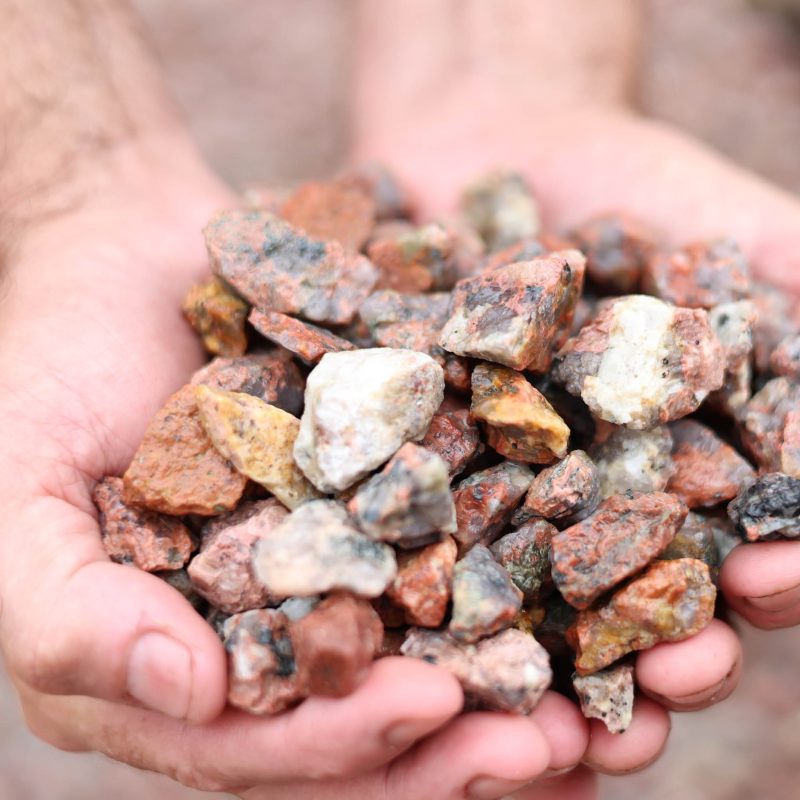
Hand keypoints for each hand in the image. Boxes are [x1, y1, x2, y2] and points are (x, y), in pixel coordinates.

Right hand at [0, 138, 595, 799]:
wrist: (128, 248)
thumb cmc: (52, 365)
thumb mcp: (20, 493)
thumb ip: (65, 614)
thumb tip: (185, 696)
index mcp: (172, 663)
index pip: (266, 748)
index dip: (351, 745)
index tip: (439, 711)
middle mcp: (261, 631)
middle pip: (369, 721)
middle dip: (459, 742)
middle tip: (557, 742)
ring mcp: (331, 561)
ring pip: (433, 650)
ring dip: (520, 683)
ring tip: (603, 693)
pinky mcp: (384, 491)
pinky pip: (464, 542)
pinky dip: (528, 573)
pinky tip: (597, 585)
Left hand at [350, 27, 799, 772]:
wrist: (487, 144)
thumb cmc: (626, 183)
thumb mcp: (734, 231)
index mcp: (676, 471)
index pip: (737, 550)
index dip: (769, 578)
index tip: (771, 584)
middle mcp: (583, 504)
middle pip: (630, 608)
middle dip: (657, 656)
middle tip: (669, 684)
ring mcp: (486, 497)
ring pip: (516, 607)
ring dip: (540, 667)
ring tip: (550, 719)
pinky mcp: (402, 474)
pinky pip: (402, 536)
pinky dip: (410, 583)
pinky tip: (414, 624)